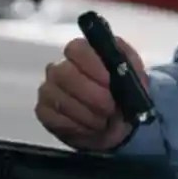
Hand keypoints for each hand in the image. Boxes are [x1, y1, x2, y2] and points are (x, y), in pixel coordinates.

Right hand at [35, 36, 148, 151]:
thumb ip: (127, 64)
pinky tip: (91, 128)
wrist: (116, 121)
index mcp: (82, 51)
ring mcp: (48, 89)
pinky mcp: (44, 111)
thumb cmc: (124, 91)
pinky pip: (54, 118)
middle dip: (91, 95)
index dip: (92, 66)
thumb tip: (119, 66)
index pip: (76, 49)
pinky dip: (77, 127)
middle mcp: (60, 67)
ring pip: (60, 99)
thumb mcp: (134, 73)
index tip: (110, 82)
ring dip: (88, 114)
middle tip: (110, 108)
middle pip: (65, 74)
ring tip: (104, 121)